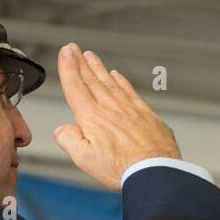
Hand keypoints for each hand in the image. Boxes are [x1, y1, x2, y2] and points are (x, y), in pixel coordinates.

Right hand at [53, 43, 181, 190]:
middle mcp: (111, 108)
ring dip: (98, 68)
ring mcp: (130, 110)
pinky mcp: (146, 115)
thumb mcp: (84, 159)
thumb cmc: (122, 169)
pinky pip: (130, 92)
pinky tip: (117, 76)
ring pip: (111, 83)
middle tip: (73, 48)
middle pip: (92, 80)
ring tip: (90, 56)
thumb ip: (69, 140)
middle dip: (80, 62)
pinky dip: (122, 81)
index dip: (68, 68)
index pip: (76, 87)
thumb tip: (62, 129)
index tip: (65, 52)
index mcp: (93, 117)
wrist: (157, 171)